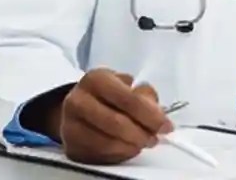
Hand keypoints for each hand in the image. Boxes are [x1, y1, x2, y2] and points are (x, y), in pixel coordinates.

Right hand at [49, 68, 172, 163]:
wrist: (77, 106)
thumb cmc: (108, 95)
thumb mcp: (126, 84)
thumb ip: (144, 95)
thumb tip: (156, 113)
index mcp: (96, 79)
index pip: (126, 99)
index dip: (149, 114)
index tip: (165, 125)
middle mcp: (78, 100)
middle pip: (116, 123)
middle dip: (141, 133)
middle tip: (154, 138)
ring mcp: (70, 124)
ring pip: (107, 142)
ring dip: (132, 146)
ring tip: (143, 142)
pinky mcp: (70, 145)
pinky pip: (99, 155)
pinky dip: (119, 154)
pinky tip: (128, 147)